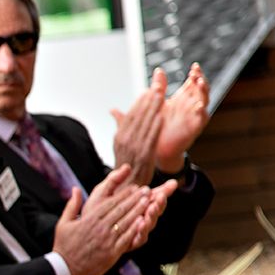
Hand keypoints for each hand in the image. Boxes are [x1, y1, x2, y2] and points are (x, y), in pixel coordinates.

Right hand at [52, 165, 153, 274]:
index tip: (133, 188)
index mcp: (89, 220)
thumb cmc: (63, 247)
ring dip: (138, 210)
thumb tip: (76, 189)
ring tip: (148, 201)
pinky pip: (126, 238)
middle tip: (146, 190)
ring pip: (126, 222)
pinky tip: (143, 221)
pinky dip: (135, 229)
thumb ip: (72, 205)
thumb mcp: (63, 223)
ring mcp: (107, 240)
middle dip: (135, 199)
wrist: (65, 270)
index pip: (110, 203)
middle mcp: (100, 228)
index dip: (123, 194)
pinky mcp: (112, 253)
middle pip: (121, 210)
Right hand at [111, 68, 166, 184]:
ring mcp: (134, 149)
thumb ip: (119, 125)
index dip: (140, 102)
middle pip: (138, 117)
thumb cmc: (124, 165)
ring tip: (161, 97)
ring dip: (153, 110)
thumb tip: (113, 110)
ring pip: (145, 125)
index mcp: (119, 136)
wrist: (125, 187)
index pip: (130, 115)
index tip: (148, 90)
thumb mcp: (118, 144)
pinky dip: (155, 127)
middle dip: (148, 101)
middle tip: (157, 87)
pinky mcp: (144, 157)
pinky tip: (161, 116)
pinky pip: (150, 139)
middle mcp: (125, 141)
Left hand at [155, 63, 209, 171]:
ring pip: (204, 101)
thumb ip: (160, 87)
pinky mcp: (194, 128)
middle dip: (201, 79)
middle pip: (202, 89)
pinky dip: (202, 112)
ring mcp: (194, 117)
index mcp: (183, 98)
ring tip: (200, 83)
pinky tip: (199, 106)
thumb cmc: (159, 125)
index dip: (196, 73)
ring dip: (204, 92)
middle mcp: (191, 105)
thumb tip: (159, 70)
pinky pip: (201, 119)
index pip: (194, 82)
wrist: (157, 148)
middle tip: (196, 73)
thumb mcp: (157, 103)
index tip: (194, 66)